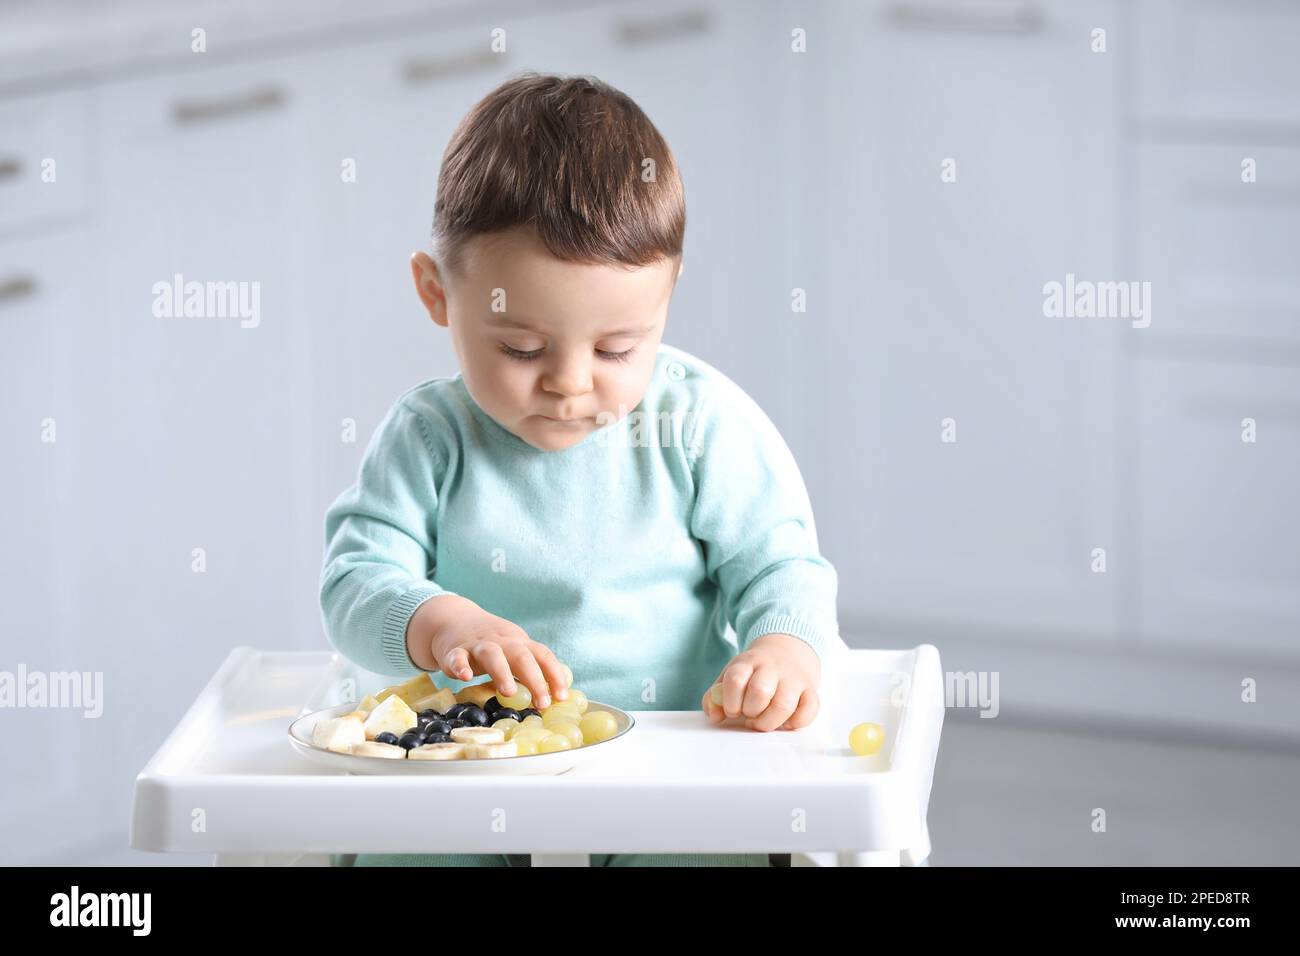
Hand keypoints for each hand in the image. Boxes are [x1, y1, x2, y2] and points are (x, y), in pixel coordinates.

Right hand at [405, 594, 567, 707]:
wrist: (455, 620)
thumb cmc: (492, 644)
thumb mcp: (514, 649)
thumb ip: (530, 668)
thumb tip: (554, 695)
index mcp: (519, 642)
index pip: (542, 655)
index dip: (554, 674)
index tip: (561, 696)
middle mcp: (501, 641)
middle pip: (521, 655)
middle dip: (534, 679)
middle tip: (542, 703)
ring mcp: (477, 645)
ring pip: (492, 654)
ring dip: (502, 672)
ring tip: (509, 692)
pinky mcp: (454, 651)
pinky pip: (457, 657)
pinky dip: (460, 666)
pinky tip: (464, 677)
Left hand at [702, 633, 820, 731]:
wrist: (784, 655)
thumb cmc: (752, 675)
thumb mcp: (729, 678)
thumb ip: (714, 697)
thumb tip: (715, 716)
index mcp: (748, 663)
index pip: (735, 679)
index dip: (730, 701)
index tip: (732, 710)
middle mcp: (773, 668)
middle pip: (760, 691)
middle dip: (751, 711)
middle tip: (749, 715)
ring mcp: (794, 678)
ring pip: (784, 705)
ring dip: (769, 721)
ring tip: (763, 721)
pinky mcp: (811, 691)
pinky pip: (809, 710)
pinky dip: (796, 722)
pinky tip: (785, 721)